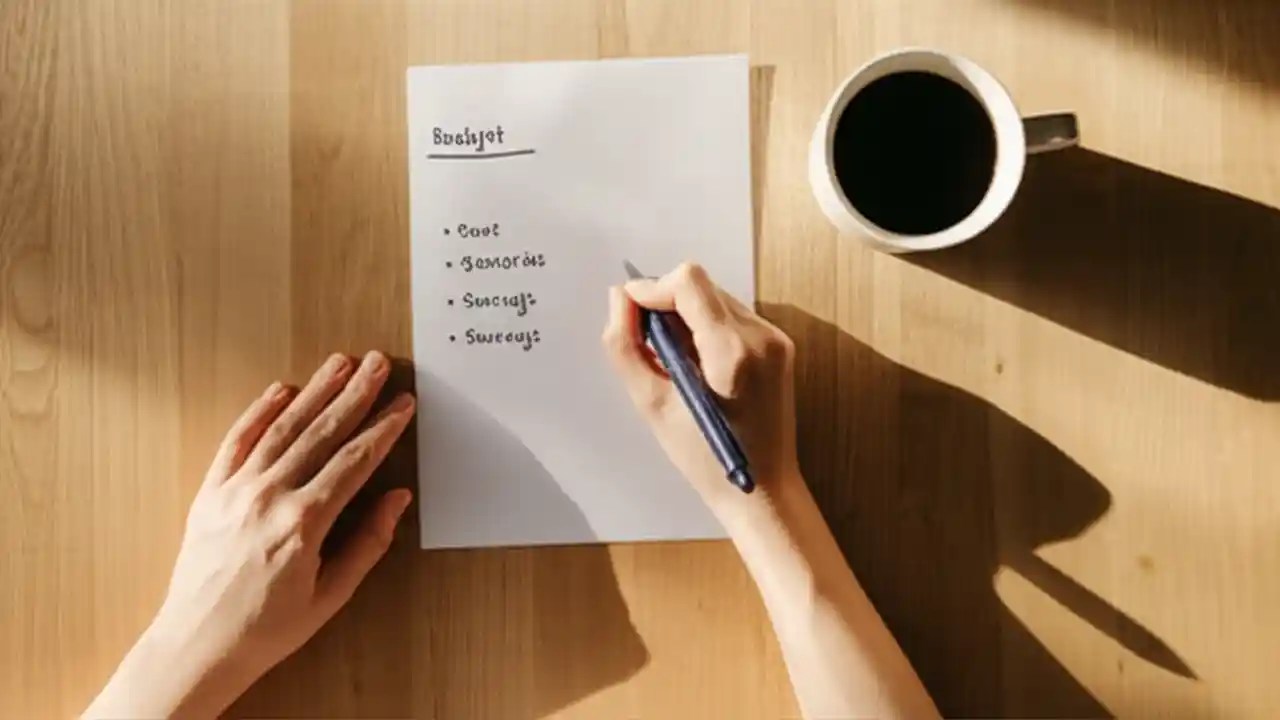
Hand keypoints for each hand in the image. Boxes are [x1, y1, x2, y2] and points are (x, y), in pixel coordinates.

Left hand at [84, 351, 415, 719]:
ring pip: (283, 427)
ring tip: (340, 363)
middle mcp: (268, 498)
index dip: (383, 429)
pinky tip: (281, 389)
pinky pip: (237, 440)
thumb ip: (368, 543)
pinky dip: (260, 411)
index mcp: (303, 524)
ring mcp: (235, 490)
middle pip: (322, 432)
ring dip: (315, 390)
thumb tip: (397, 499)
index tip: (403, 405)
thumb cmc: (267, 628)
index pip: (354, 461)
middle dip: (356, 394)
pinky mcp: (210, 491)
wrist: (199, 644)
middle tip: (377, 363)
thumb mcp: (331, 594)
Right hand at [602, 263, 800, 514]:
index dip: (652, 289)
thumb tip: (618, 299)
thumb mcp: (652, 404)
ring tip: (674, 362)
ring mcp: (776, 339)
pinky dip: (707, 329)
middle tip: (650, 346)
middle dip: (668, 305)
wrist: (763, 490)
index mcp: (732, 352)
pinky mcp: (779, 346)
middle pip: (702, 287)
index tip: (631, 312)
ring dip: (687, 317)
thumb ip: (626, 346)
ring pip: (716, 298)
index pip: (689, 282)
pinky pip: (733, 316)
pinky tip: (698, 365)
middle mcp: (762, 337)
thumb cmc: (706, 460)